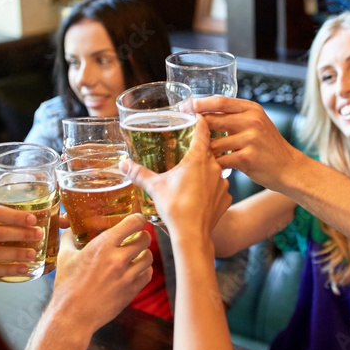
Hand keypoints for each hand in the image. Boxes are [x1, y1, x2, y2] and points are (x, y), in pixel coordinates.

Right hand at [49, 212, 153, 335]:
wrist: (73, 316)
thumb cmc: (67, 286)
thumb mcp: (64, 258)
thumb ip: (69, 239)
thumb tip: (69, 229)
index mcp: (103, 246)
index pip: (133, 222)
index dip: (138, 219)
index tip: (136, 220)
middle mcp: (118, 259)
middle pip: (145, 238)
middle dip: (141, 235)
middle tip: (135, 238)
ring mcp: (127, 276)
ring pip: (149, 256)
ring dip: (143, 253)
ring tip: (135, 254)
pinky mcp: (132, 290)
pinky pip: (148, 274)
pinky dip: (143, 270)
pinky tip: (135, 270)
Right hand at [120, 114, 230, 248]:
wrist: (193, 234)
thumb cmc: (174, 207)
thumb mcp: (154, 187)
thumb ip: (138, 173)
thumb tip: (123, 164)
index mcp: (198, 158)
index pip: (203, 130)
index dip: (200, 121)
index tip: (197, 115)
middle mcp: (214, 166)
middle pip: (209, 149)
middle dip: (199, 148)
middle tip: (187, 148)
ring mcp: (223, 182)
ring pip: (215, 168)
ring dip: (205, 169)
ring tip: (191, 176)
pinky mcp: (226, 196)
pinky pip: (219, 186)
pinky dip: (211, 187)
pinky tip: (200, 194)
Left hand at [193, 97, 301, 191]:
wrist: (289, 168)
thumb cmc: (269, 148)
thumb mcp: (257, 124)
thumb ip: (236, 117)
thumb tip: (204, 115)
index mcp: (252, 109)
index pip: (220, 101)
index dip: (199, 104)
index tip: (184, 107)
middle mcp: (252, 120)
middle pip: (213, 120)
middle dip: (196, 128)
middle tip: (182, 133)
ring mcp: (250, 139)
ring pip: (213, 143)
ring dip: (204, 151)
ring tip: (198, 156)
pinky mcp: (247, 157)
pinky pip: (220, 160)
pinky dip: (214, 165)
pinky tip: (212, 169)